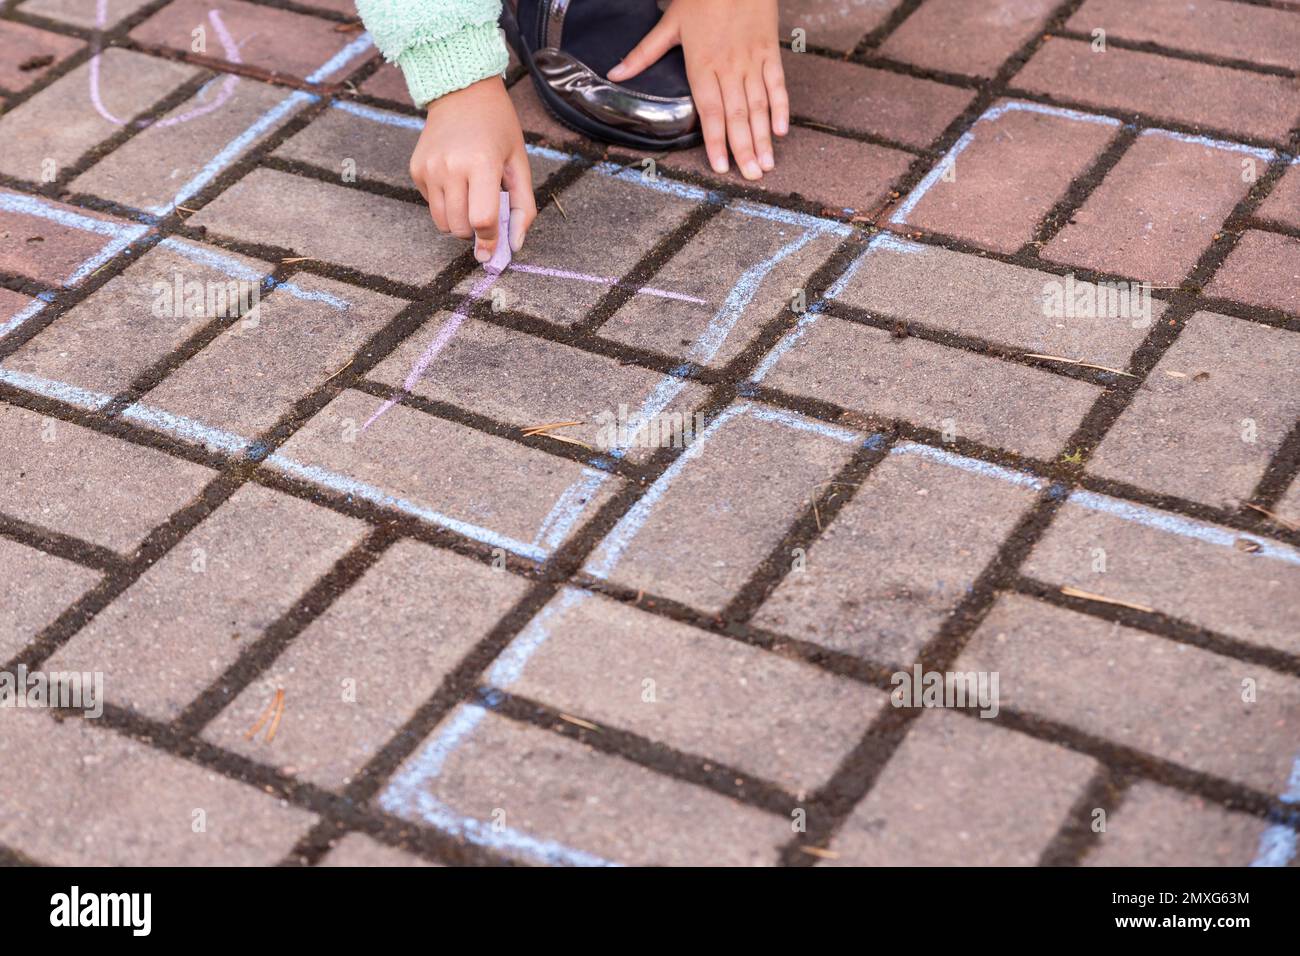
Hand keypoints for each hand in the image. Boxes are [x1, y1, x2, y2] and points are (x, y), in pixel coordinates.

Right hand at [410, 76, 535, 261]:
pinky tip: (455, 180)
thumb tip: (514, 245)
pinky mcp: (416, 169)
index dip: (490, 239)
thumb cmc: (498, 128)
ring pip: (442, 223)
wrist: (462, 92)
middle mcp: (450, 167)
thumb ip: (522, 207)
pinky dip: (445, 204)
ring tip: (470, 198)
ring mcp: (429, 168)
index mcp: (481, 164)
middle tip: (486, 217)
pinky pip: (430, 205)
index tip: (494, 247)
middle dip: (475, 232)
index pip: (482, 220)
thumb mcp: (519, 163)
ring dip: (459, 222)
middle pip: (459, 228)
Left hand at [608, 0, 787, 180]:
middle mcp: (729, 67)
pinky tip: (781, 130)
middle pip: (737, 115)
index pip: (709, 111)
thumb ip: (643, 54)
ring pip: (760, 105)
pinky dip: (781, 107)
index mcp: (702, 64)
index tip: (721, 168)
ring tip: (766, 165)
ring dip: (763, 137)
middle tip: (751, 177)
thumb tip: (614, 74)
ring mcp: (752, 59)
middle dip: (744, 149)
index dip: (715, 142)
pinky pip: (778, 83)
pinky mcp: (770, 50)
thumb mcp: (668, 23)